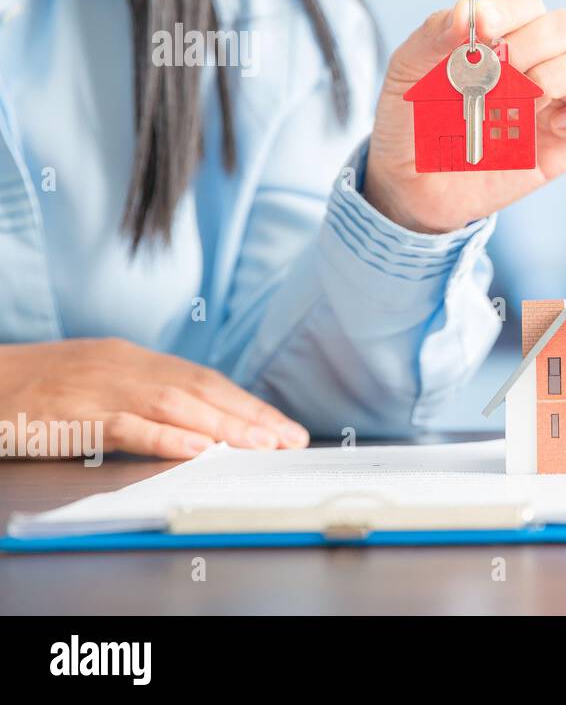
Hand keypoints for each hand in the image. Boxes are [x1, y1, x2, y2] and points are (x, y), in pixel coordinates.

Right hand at [0, 339, 309, 459]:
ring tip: (259, 444)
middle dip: (250, 415)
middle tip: (288, 437)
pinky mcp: (75, 414)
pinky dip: (165, 438)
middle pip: (201, 389)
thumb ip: (141, 394)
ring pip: (175, 405)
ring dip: (223, 426)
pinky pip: (127, 426)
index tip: (282, 425)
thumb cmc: (34, 388)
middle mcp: (125, 367)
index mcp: (133, 359)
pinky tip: (196, 450)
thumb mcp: (96, 380)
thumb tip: (191, 420)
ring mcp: (101, 389)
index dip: (247, 403)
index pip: (205, 380)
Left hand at [365, 0, 565, 232]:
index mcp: (499, 37)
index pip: (526, 5)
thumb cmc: (412, 122)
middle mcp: (535, 63)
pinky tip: (553, 128)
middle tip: (498, 78)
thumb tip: (470, 12)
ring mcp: (557, 103)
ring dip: (561, 76)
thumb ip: (434, 36)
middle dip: (535, 45)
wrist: (413, 187)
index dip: (509, 12)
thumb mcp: (407, 72)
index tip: (480, 31)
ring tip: (524, 103)